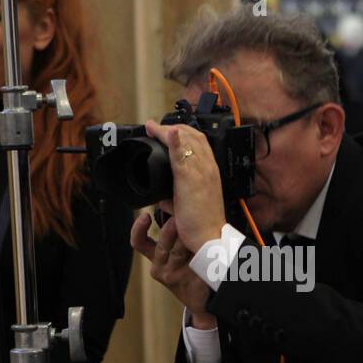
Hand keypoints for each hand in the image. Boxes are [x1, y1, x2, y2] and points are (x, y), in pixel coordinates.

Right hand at [132, 212, 216, 327]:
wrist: (206, 297)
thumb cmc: (196, 267)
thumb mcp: (181, 247)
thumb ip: (175, 226)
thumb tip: (169, 202)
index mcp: (156, 256)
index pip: (139, 242)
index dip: (138, 229)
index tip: (145, 216)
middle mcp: (160, 267)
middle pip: (162, 243)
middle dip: (174, 228)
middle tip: (183, 219)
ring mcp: (172, 275)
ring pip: (177, 250)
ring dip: (188, 239)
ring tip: (197, 233)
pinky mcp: (186, 281)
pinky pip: (191, 261)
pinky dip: (198, 251)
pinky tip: (204, 248)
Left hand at [144, 119, 226, 253]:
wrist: (209, 235)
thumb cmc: (202, 223)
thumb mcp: (188, 204)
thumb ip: (175, 197)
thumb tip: (162, 196)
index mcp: (210, 171)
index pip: (200, 142)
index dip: (183, 133)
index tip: (167, 131)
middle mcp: (208, 167)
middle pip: (193, 136)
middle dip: (173, 127)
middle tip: (155, 127)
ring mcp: (200, 171)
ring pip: (186, 140)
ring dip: (167, 131)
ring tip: (152, 128)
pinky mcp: (189, 178)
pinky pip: (181, 154)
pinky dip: (173, 140)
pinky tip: (165, 131)